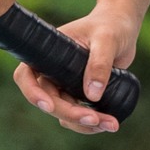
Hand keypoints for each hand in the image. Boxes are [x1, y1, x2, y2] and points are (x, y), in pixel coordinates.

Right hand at [11, 6, 138, 134]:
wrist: (123, 28)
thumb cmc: (110, 25)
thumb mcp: (106, 39)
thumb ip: (99, 63)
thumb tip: (92, 95)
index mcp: (49, 52)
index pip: (26, 75)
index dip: (32, 93)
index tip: (49, 106)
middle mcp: (53, 71)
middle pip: (49, 101)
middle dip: (70, 114)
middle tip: (95, 119)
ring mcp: (65, 84)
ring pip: (64, 113)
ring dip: (83, 124)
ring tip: (111, 124)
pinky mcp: (80, 93)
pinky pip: (78, 115)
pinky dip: (91, 124)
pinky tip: (110, 122)